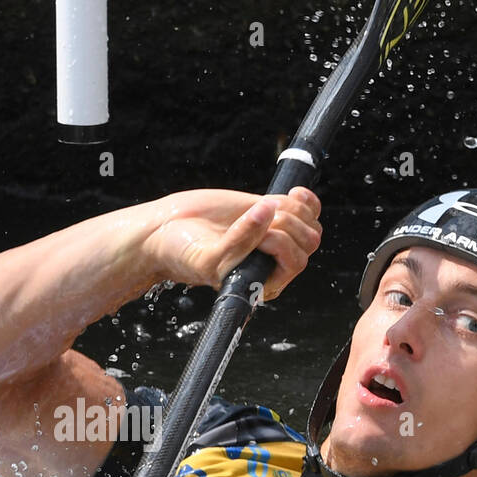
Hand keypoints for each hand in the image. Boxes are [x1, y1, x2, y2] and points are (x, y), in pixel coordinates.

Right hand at [142, 186, 321, 298]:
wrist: (167, 230)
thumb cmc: (182, 253)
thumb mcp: (209, 257)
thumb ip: (239, 242)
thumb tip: (267, 210)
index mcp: (261, 283)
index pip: (295, 262)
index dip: (281, 243)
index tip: (258, 237)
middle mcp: (273, 263)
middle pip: (307, 241)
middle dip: (285, 224)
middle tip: (254, 217)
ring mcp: (275, 237)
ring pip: (309, 223)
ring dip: (290, 209)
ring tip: (260, 206)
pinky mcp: (272, 214)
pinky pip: (309, 209)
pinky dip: (306, 199)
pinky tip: (293, 193)